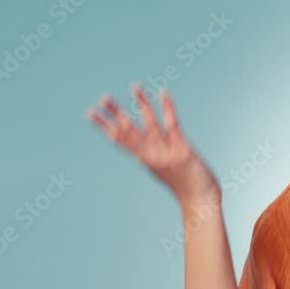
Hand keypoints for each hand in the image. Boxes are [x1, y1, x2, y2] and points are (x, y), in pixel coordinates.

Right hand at [87, 83, 220, 203]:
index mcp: (146, 160)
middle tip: (102, 97)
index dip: (105, 127)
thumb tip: (147, 154)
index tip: (89, 114)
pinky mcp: (181, 149)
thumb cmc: (187, 188)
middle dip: (116, 114)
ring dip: (142, 103)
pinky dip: (167, 107)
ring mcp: (166, 152)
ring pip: (150, 124)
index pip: (120, 140)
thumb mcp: (166, 172)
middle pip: (130, 131)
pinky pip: (172, 124)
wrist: (200, 202)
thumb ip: (156, 160)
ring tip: (134, 86)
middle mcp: (152, 155)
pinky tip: (163, 92)